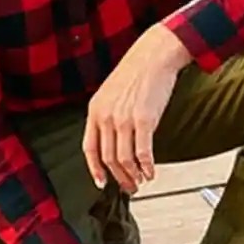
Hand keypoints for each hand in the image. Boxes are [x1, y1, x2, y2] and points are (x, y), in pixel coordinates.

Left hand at [83, 23, 192, 193]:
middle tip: (129, 187)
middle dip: (119, 178)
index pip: (89, 149)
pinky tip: (151, 172)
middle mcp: (106, 116)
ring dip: (133, 176)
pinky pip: (143, 153)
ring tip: (141, 181)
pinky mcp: (144, 120)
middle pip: (109, 158)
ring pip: (125, 159)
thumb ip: (107, 116)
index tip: (102, 183)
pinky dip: (147, 167)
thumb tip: (113, 141)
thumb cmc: (136, 72)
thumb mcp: (111, 93)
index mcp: (95, 110)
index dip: (95, 170)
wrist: (153, 56)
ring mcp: (124, 119)